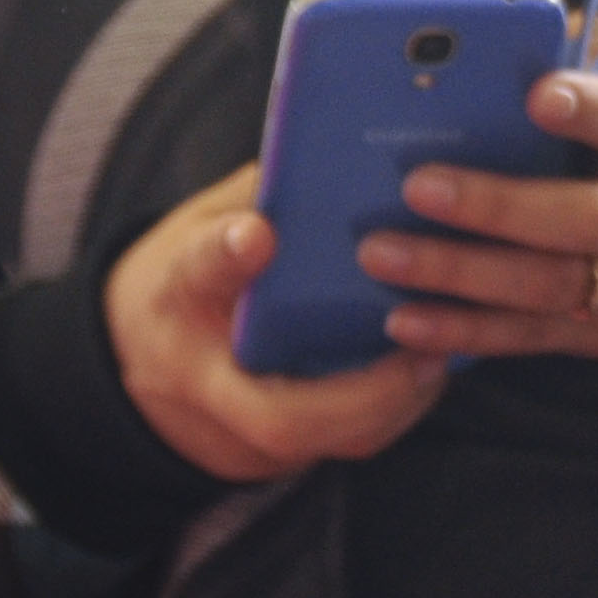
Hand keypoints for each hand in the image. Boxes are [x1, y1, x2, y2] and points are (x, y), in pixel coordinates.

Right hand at [103, 164, 450, 481]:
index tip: (256, 233)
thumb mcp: (203, 226)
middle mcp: (202, 381)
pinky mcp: (284, 449)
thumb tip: (332, 148)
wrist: (157, 362)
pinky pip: (346, 439)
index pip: (196, 275)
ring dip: (393, 406)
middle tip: (418, 353)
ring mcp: (243, 431)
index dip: (224, 256)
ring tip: (441, 357)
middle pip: (277, 418)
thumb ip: (256, 198)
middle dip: (358, 396)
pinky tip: (433, 368)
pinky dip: (396, 408)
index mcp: (174, 299)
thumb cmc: (195, 278)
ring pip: (327, 442)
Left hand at [362, 38, 597, 366]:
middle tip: (418, 185)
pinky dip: (467, 333)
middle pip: (584, 220)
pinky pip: (535, 336)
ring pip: (549, 287)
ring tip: (382, 254)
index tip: (540, 93)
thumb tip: (531, 27)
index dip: (592, 110)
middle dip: (498, 207)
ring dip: (460, 275)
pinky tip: (407, 321)